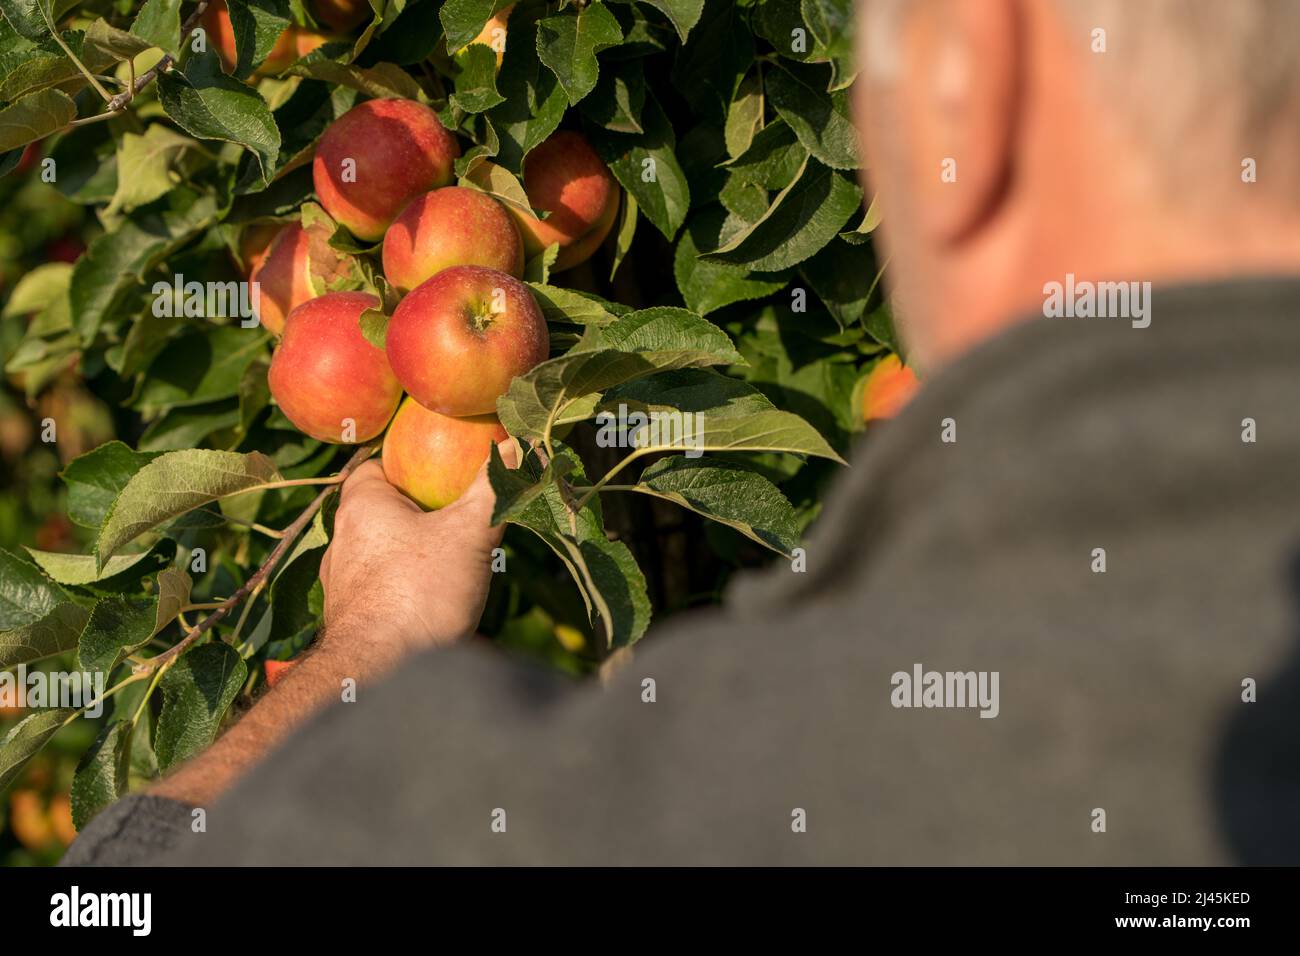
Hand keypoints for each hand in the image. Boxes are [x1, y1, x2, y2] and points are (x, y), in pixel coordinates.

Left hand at [318, 441, 517, 672]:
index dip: (409, 465)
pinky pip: (380, 590)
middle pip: (382, 511)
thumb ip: (494, 487)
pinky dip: (404, 588)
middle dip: (417, 513)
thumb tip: (519, 444)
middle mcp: (340, 540)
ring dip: (410, 554)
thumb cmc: (419, 591)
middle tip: (457, 517)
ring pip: (380, 554)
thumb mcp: (469, 531)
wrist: (379, 672)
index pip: (375, 467)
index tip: (443, 472)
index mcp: (360, 506)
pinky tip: (433, 601)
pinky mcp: (350, 620)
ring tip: (451, 561)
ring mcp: (341, 584)